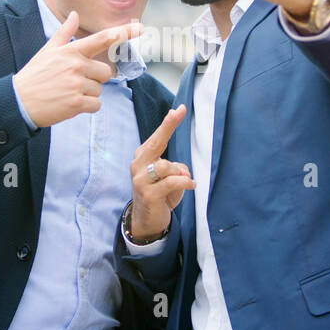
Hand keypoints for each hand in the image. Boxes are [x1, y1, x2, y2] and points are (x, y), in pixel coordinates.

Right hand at [13, 11, 140, 127]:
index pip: (102, 39)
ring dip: (88, 94)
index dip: (123, 33)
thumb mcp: (48, 51)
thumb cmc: (35, 75)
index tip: (141, 28)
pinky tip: (70, 104)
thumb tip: (74, 14)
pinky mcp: (77, 103)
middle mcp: (76, 65)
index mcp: (71, 51)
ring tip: (67, 93)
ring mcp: (77, 84)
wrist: (18, 101)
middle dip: (94, 79)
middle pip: (105, 72)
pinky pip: (96, 104)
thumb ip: (65, 33)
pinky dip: (86, 107)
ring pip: (99, 89)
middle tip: (72, 82)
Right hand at [128, 105, 194, 239]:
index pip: (157, 137)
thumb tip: (183, 169)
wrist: (147, 221)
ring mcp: (141, 181)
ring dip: (180, 172)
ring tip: (184, 180)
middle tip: (178, 112)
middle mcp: (138, 166)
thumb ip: (175, 168)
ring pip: (166, 166)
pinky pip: (171, 182)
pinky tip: (191, 184)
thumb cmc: (160, 195)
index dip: (168, 123)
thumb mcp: (168, 178)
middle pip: (156, 143)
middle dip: (168, 126)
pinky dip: (185, 182)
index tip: (178, 109)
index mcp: (142, 158)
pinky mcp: (148, 194)